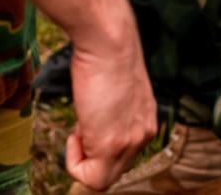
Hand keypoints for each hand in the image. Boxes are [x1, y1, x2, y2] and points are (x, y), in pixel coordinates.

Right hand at [64, 21, 158, 191]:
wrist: (108, 41)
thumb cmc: (105, 55)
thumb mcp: (114, 89)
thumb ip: (112, 112)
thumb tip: (95, 121)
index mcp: (146, 120)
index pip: (123, 154)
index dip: (97, 144)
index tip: (88, 121)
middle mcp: (144, 134)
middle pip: (114, 169)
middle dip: (90, 154)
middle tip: (81, 125)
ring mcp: (131, 141)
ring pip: (102, 178)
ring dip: (82, 157)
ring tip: (81, 124)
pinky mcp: (113, 144)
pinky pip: (91, 178)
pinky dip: (74, 163)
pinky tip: (76, 133)